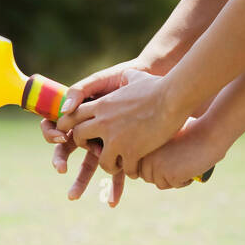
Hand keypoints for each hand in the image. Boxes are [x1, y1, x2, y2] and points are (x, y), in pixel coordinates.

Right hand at [39, 57, 145, 205]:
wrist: (150, 80)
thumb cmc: (122, 79)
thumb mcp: (101, 81)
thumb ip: (80, 90)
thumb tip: (65, 108)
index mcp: (79, 113)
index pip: (56, 126)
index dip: (52, 133)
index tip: (59, 136)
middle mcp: (89, 130)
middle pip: (67, 148)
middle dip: (60, 160)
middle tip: (60, 168)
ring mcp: (105, 142)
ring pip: (88, 165)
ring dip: (80, 181)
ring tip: (73, 196)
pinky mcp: (122, 149)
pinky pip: (116, 170)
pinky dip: (115, 186)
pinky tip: (113, 201)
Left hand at [56, 68, 183, 177]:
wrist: (173, 98)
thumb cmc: (158, 86)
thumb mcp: (136, 77)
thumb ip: (127, 78)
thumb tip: (128, 74)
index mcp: (102, 105)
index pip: (72, 115)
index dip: (71, 125)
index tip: (78, 132)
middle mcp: (103, 122)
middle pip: (78, 137)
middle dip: (86, 145)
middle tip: (97, 149)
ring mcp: (116, 139)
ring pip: (100, 161)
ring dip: (110, 163)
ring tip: (121, 163)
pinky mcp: (131, 151)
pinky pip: (124, 169)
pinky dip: (131, 170)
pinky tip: (138, 167)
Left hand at [139, 118, 221, 189]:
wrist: (209, 133)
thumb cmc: (193, 132)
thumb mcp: (167, 138)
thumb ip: (155, 150)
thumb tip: (147, 169)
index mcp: (145, 144)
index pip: (141, 167)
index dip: (156, 167)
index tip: (169, 161)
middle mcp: (147, 155)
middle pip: (148, 177)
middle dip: (163, 176)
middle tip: (179, 165)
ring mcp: (157, 166)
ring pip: (159, 183)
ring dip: (172, 180)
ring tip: (186, 166)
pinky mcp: (169, 174)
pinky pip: (174, 185)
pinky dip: (184, 181)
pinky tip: (192, 168)